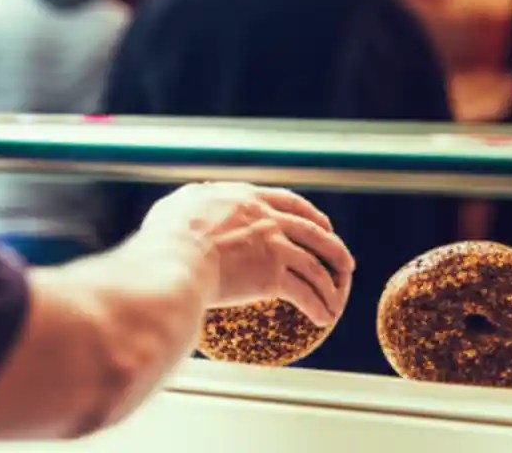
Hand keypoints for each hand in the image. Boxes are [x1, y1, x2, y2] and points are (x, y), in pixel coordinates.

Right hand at [141, 183, 354, 326]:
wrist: (173, 261)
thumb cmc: (167, 236)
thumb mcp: (181, 203)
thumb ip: (198, 197)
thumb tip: (202, 193)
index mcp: (247, 198)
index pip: (289, 201)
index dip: (311, 215)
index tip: (322, 225)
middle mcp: (267, 217)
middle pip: (315, 231)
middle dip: (335, 248)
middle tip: (344, 263)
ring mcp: (274, 245)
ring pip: (316, 264)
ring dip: (332, 285)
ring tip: (336, 301)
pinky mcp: (274, 275)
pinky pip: (306, 292)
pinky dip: (319, 306)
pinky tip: (323, 318)